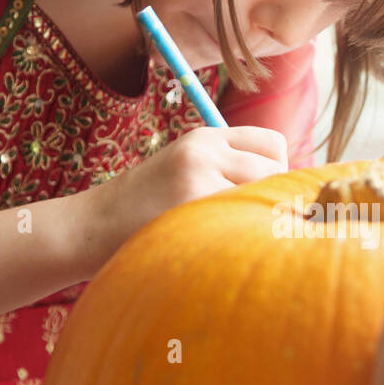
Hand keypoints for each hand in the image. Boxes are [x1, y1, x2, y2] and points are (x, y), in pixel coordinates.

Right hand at [78, 124, 287, 272]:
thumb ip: (228, 169)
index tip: (260, 195)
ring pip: (264, 196)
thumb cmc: (144, 207)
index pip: (273, 143)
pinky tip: (221, 247)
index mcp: (205, 137)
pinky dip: (241, 237)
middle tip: (248, 221)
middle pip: (276, 170)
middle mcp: (204, 151)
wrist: (91, 227)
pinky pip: (242, 222)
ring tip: (232, 235)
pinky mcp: (193, 209)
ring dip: (258, 219)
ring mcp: (198, 180)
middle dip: (272, 198)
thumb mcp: (184, 168)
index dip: (277, 171)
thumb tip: (292, 191)